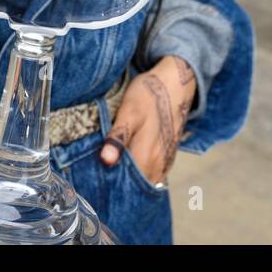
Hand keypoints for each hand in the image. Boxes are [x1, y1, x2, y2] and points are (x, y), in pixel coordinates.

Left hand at [100, 55, 196, 186]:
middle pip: (135, 186)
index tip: (96, 179)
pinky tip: (130, 160)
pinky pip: (153, 173)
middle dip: (119, 184)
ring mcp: (165, 162)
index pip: (126, 186)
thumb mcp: (129, 112)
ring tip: (114, 167)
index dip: (110, 186)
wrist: (175, 84)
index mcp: (146, 157)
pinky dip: (142, 172)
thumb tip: (106, 161)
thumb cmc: (149, 95)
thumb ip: (118, 138)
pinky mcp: (168, 156)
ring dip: (131, 179)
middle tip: (101, 173)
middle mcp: (158, 165)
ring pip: (145, 181)